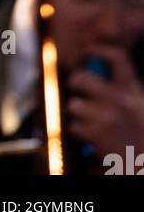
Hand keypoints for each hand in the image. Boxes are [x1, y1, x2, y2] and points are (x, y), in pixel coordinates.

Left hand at [66, 44, 143, 160]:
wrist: (143, 161)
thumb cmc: (138, 131)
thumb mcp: (138, 104)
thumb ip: (123, 87)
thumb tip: (96, 65)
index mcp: (131, 91)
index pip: (117, 59)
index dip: (99, 50)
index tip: (88, 49)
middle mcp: (119, 101)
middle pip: (81, 78)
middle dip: (75, 82)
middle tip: (76, 85)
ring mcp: (106, 117)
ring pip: (74, 105)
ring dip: (78, 113)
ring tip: (90, 120)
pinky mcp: (96, 135)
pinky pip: (74, 126)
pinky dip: (80, 131)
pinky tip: (92, 135)